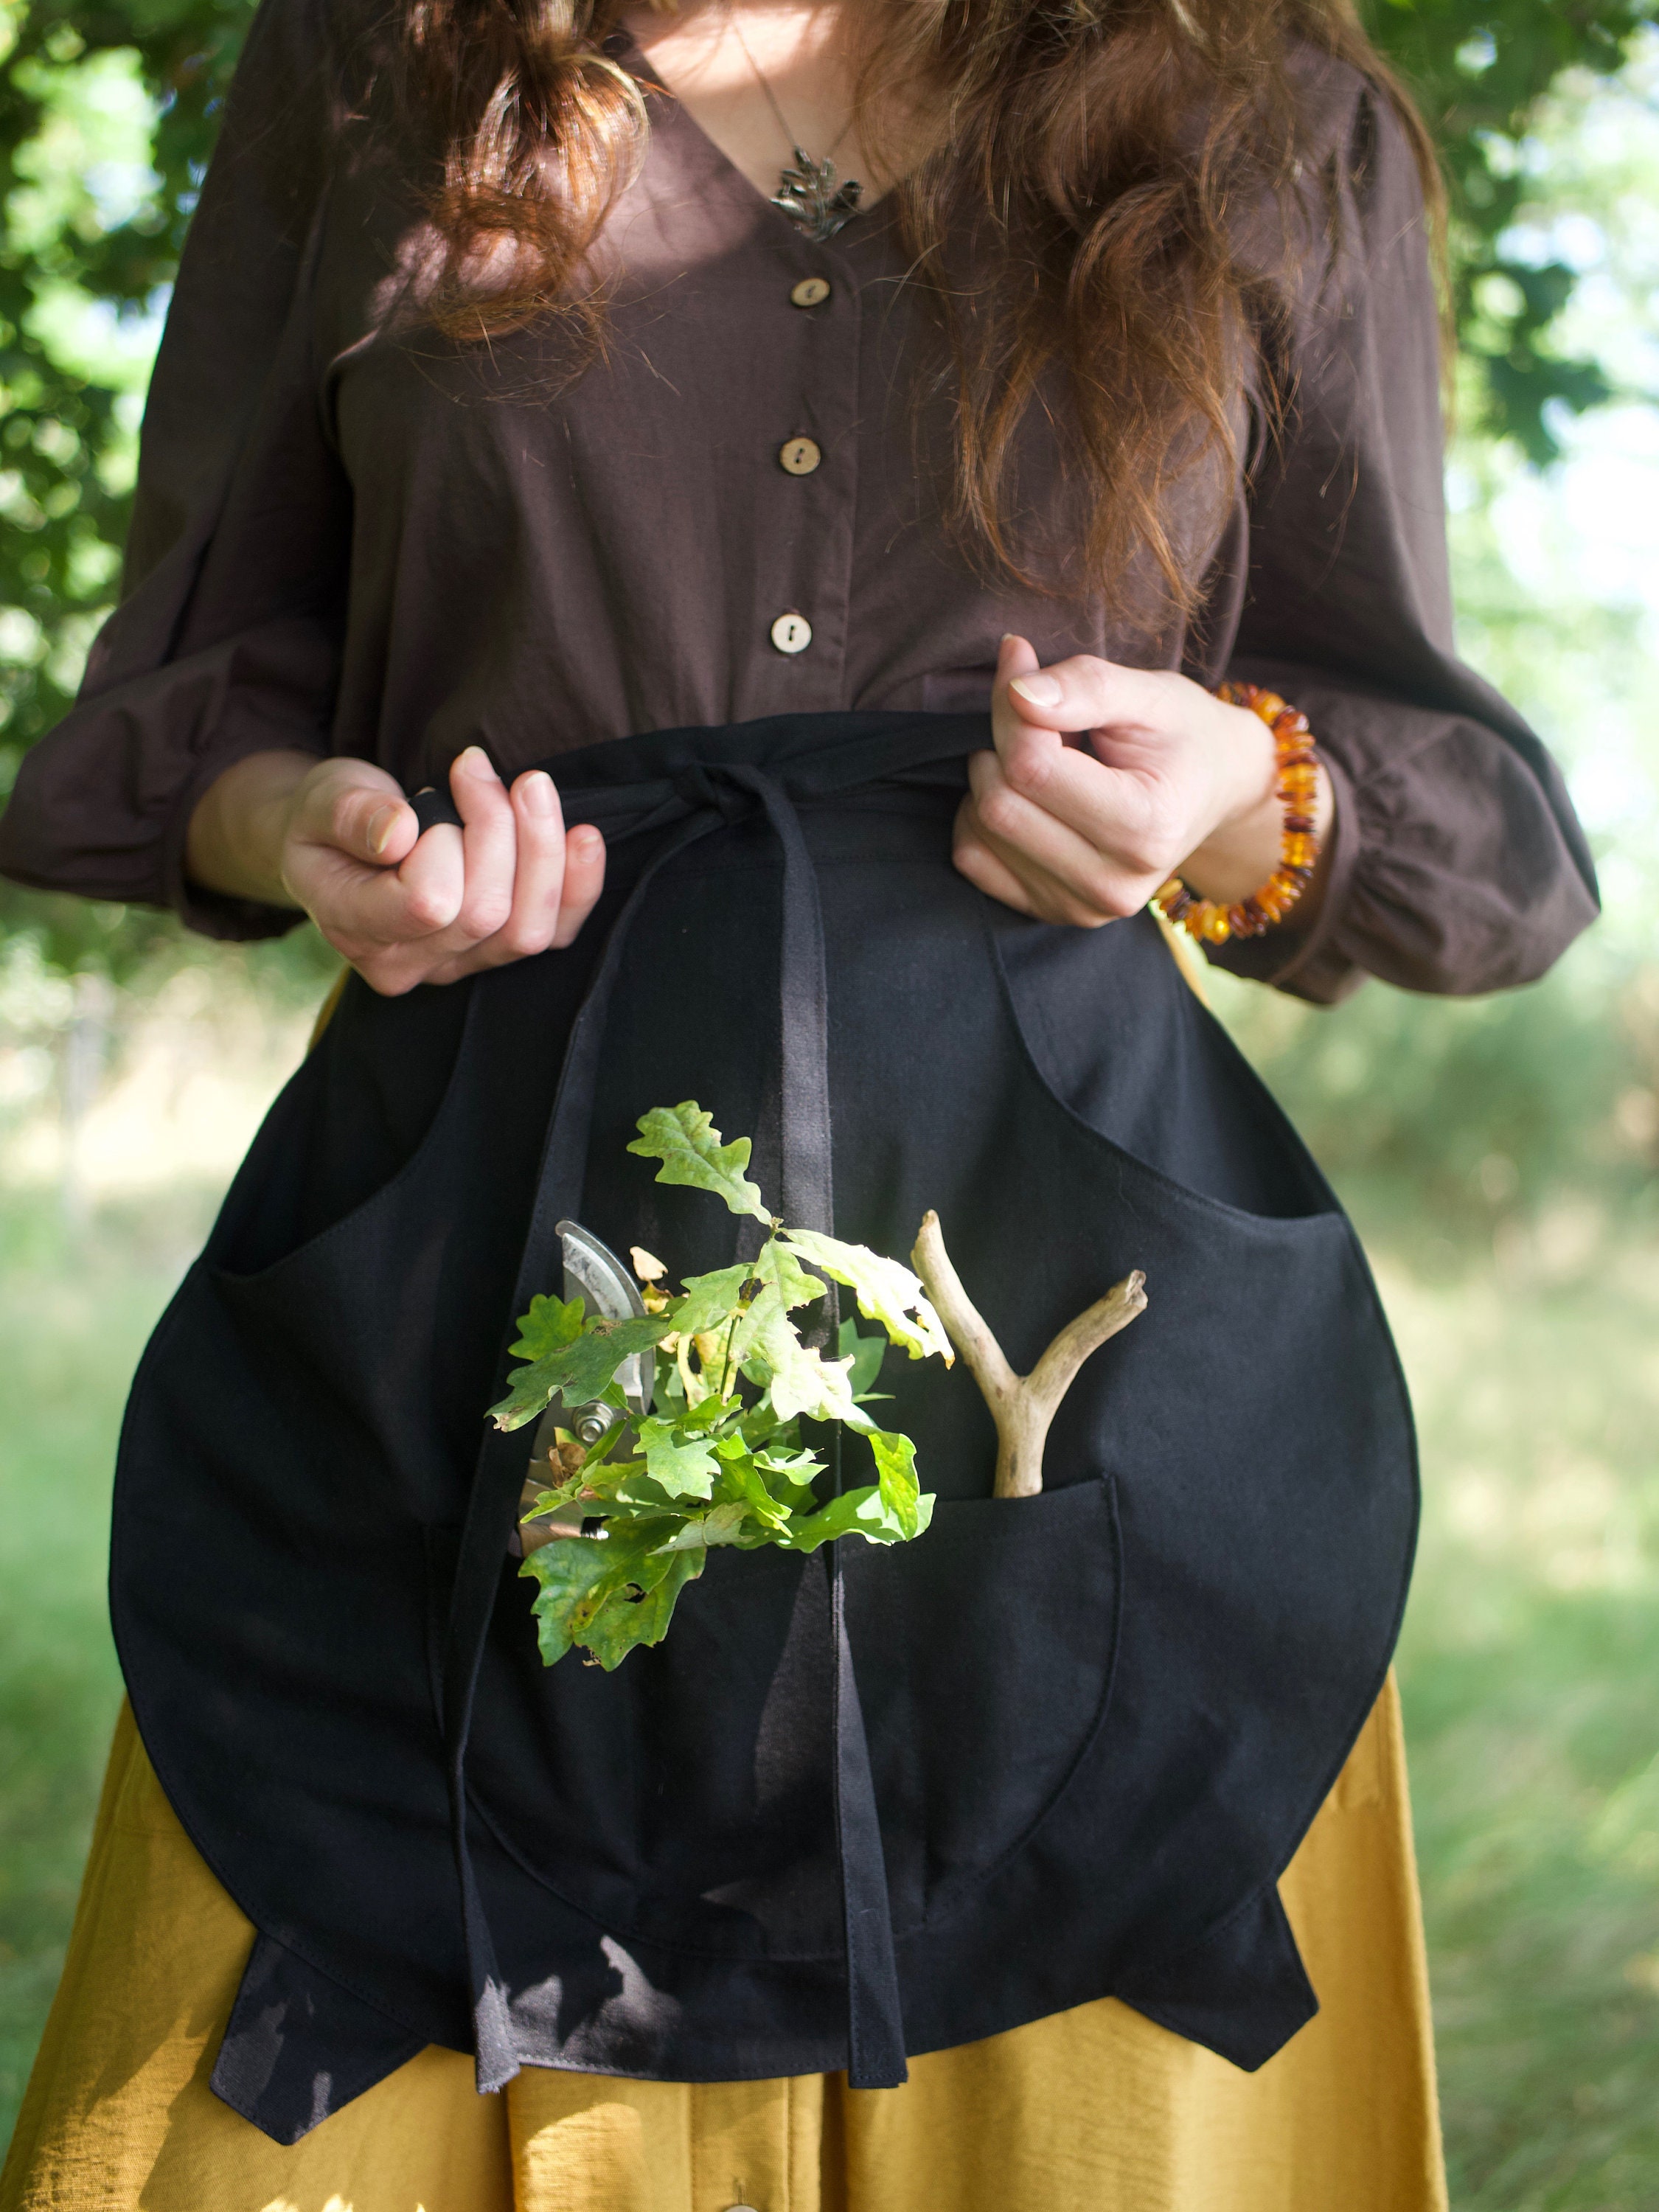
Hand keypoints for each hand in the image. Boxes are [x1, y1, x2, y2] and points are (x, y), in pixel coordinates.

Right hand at [185, 745, 605, 994]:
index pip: (428, 902)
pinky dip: (577, 884)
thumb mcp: (322, 799)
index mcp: (355, 928)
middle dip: (496, 827)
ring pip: (528, 929)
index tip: (426, 794)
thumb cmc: (329, 819)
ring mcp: (457, 966)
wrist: (338, 847)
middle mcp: (408, 964)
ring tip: (529, 786)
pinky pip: (555, 934)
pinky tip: (584, 835)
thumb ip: (351, 814)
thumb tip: (398, 831)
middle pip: (485, 913)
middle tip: (475, 768)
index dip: (444, 841)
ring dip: (542, 848)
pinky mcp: (496, 952)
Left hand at [952, 636, 1331, 929]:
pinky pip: (972, 859)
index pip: (1033, 768)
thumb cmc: (1183, 734)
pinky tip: (1026, 794)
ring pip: (980, 832)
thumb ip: (1087, 687)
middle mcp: (1113, 885)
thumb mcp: (1151, 694)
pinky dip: (981, 817)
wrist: (1213, 789)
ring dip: (991, 778)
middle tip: (1033, 715)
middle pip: (1000, 804)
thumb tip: (1018, 694)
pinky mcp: (1050, 913)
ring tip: (1043, 757)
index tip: (1021, 665)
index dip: (1010, 707)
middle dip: (999, 742)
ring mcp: (1081, 908)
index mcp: (1146, 828)